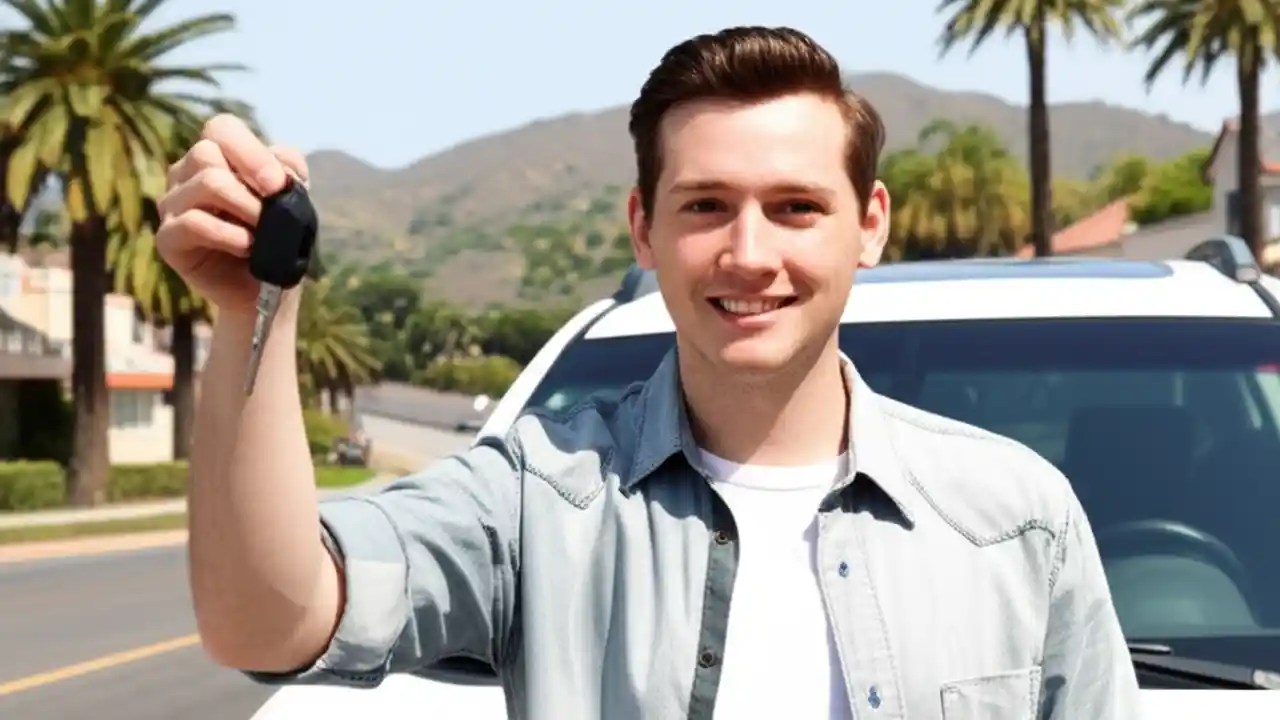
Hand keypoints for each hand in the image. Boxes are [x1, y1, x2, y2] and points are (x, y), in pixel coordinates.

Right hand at [156, 114, 309, 313]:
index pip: (222, 129)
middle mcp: (186, 175)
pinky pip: (193, 223)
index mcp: (215, 157)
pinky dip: (229, 235)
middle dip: (250, 184)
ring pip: (206, 184)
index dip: (251, 152)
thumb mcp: (292, 198)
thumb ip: (289, 170)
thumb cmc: (275, 238)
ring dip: (246, 209)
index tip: (278, 185)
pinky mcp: (167, 238)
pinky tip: (247, 248)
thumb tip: (280, 164)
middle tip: (272, 214)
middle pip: (207, 154)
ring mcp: (172, 205)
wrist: (264, 289)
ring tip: (263, 233)